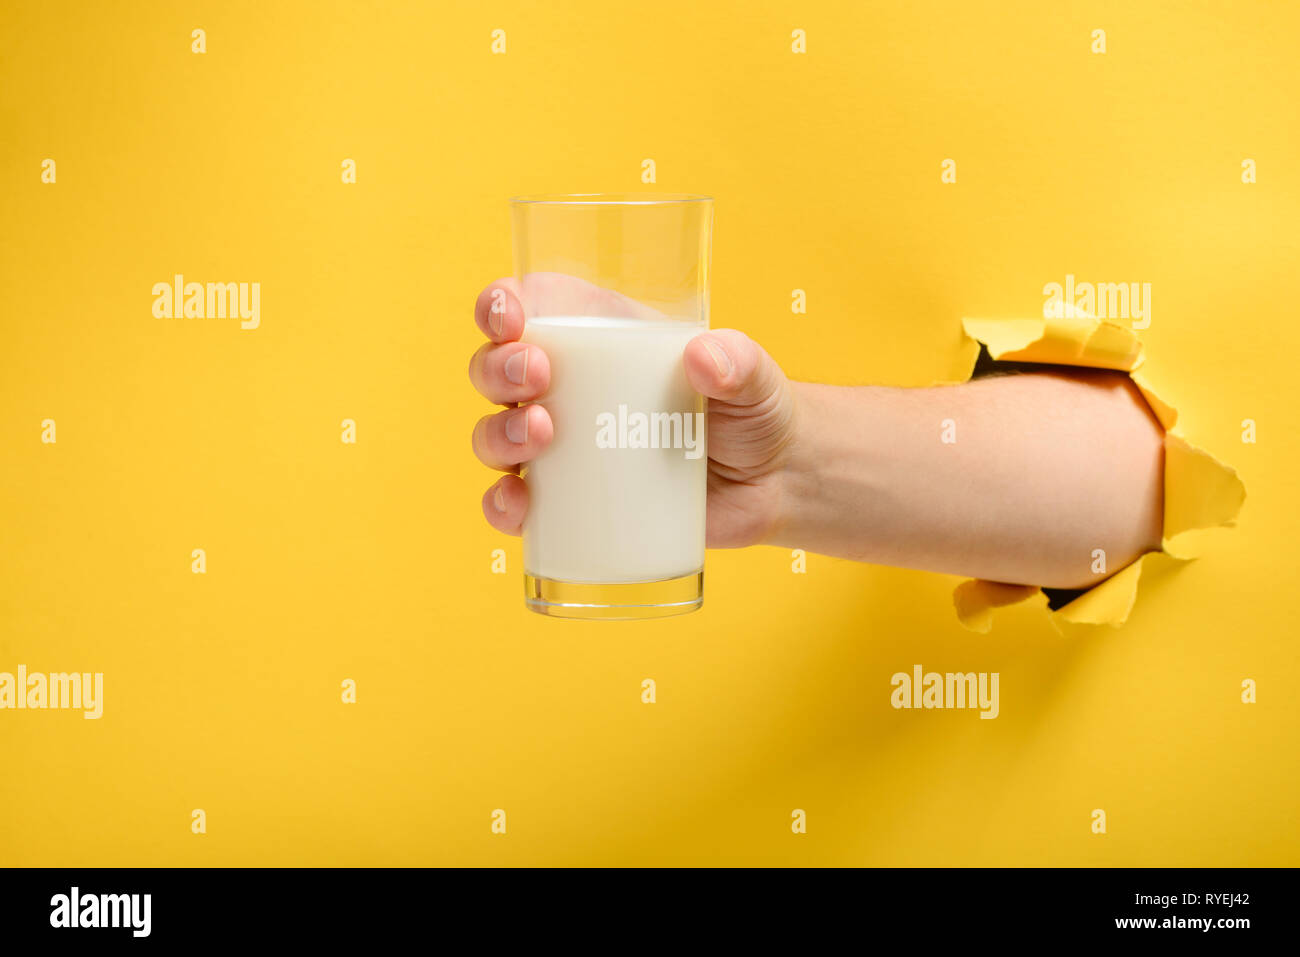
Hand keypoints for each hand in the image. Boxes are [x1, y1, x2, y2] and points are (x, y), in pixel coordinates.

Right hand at [469, 276, 798, 547]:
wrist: (773, 484)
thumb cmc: (754, 411)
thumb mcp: (755, 376)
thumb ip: (739, 360)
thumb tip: (703, 358)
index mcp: (597, 336)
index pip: (526, 306)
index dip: (498, 305)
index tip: (508, 317)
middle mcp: (567, 389)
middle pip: (495, 369)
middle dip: (497, 368)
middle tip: (537, 376)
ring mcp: (564, 449)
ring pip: (494, 435)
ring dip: (498, 433)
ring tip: (540, 435)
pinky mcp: (571, 504)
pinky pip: (515, 505)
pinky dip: (504, 504)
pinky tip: (520, 503)